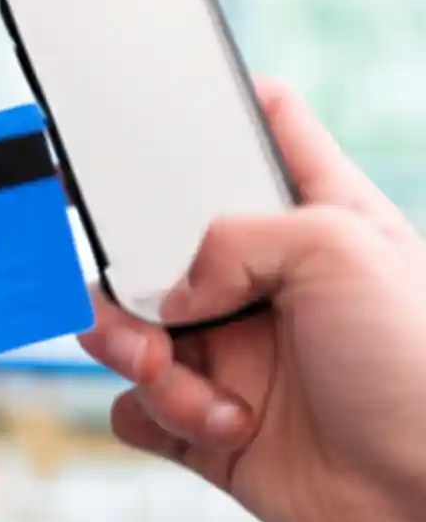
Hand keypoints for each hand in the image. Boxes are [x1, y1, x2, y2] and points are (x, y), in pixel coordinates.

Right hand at [79, 78, 425, 521]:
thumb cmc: (419, 366)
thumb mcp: (339, 248)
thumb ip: (232, 237)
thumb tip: (169, 294)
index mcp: (307, 222)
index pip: (262, 134)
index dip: (211, 104)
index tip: (156, 96)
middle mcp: (259, 286)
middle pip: (152, 248)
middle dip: (125, 273)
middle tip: (143, 303)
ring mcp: (229, 355)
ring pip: (127, 331)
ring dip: (134, 353)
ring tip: (173, 374)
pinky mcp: (207, 424)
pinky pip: (134, 408)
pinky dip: (154, 414)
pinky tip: (218, 425)